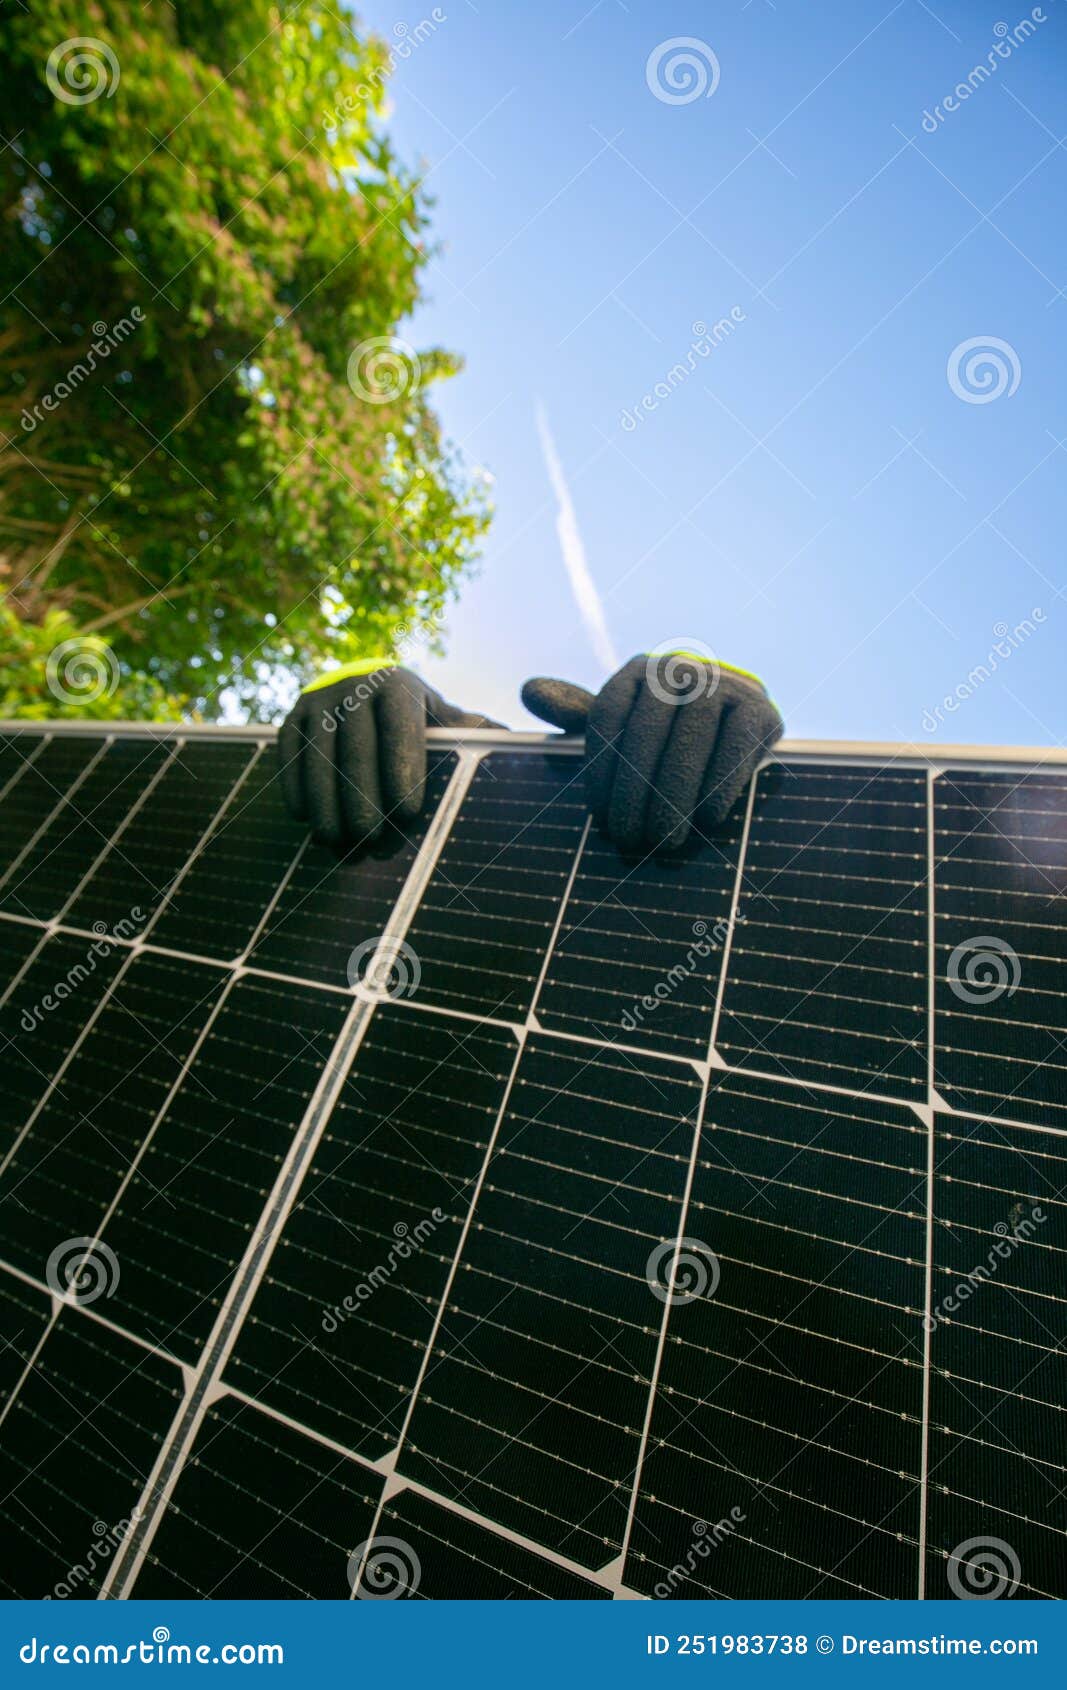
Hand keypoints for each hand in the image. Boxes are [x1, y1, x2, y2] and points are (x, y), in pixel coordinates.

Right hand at [279, 661, 498, 847]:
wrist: (363, 690)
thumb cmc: (417, 720)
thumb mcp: (444, 719)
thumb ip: (474, 734)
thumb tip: (521, 748)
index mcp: (399, 685)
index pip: (400, 725)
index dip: (403, 767)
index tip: (408, 812)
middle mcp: (355, 685)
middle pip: (355, 748)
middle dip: (362, 800)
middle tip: (372, 842)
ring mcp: (318, 699)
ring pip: (318, 757)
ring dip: (327, 805)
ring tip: (339, 845)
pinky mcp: (290, 716)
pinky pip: (289, 756)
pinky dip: (296, 789)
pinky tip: (307, 821)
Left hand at [522, 652, 782, 852]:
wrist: (740, 711)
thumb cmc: (669, 727)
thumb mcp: (625, 718)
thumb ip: (579, 712)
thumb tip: (528, 692)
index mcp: (637, 671)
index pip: (608, 718)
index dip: (601, 771)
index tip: (600, 817)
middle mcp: (678, 668)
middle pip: (646, 735)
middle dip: (635, 794)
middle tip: (630, 839)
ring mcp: (721, 684)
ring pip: (689, 745)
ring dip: (674, 798)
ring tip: (663, 840)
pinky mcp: (759, 708)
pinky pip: (734, 750)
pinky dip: (719, 788)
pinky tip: (706, 821)